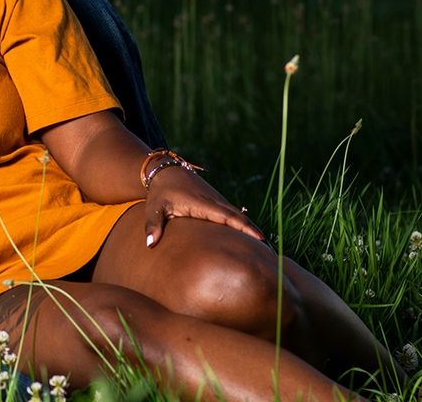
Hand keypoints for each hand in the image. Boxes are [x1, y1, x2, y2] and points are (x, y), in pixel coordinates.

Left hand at [142, 164, 263, 246]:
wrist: (165, 171)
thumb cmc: (160, 192)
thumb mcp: (154, 208)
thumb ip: (153, 225)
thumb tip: (150, 244)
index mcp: (202, 204)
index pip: (227, 217)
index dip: (244, 228)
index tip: (259, 239)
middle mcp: (214, 201)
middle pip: (239, 217)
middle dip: (254, 232)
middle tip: (271, 251)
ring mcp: (217, 201)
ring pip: (239, 216)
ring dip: (252, 229)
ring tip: (268, 250)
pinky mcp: (216, 202)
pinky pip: (234, 214)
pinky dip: (245, 225)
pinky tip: (254, 239)